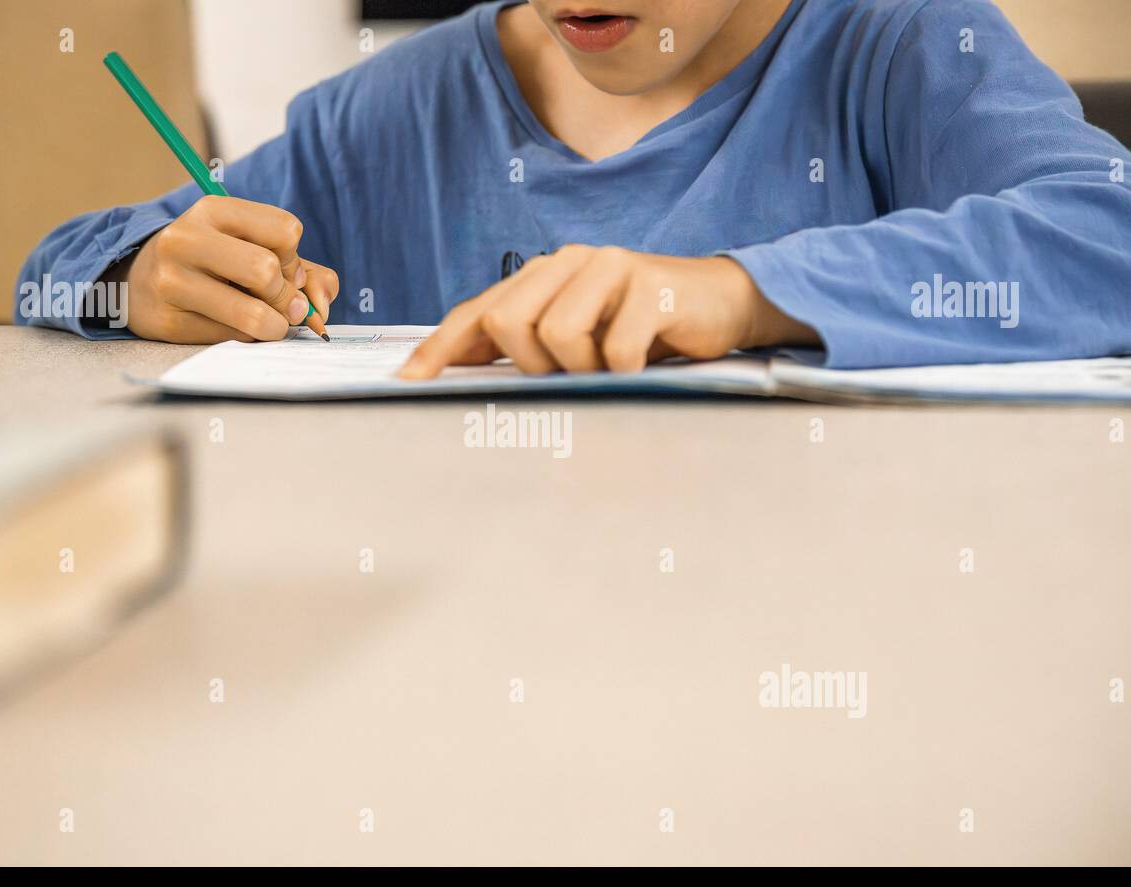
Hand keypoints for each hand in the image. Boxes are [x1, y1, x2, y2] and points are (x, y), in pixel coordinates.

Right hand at [113, 196, 339, 343]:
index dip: (294, 259)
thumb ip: (304, 272)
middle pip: (266, 271)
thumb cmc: (213, 264)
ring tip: (270, 324)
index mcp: (214, 210)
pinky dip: (248, 338)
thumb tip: (320, 308)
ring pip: (253, 314)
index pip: (286, 231)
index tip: (282, 269)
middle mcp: (187, 239)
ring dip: (275, 327)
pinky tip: (234, 327)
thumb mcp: (253, 248)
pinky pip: (233, 339)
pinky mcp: (169, 321)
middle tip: (281, 304)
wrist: (139, 282)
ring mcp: (173, 281)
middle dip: (286, 296)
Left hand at [399, 246, 816, 377]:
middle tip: (572, 373)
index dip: (440, 347)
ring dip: (583, 368)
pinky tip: (644, 363)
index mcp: (546, 275)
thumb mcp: (581, 338)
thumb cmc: (646, 329)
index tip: (408, 381)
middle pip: (508, 320)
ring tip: (614, 365)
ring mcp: (611, 269)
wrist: (722, 305)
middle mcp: (571, 262)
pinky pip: (614, 349)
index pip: (478, 309)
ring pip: (556, 336)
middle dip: (529, 363)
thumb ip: (529, 347)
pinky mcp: (651, 288)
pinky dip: (625, 369)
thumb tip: (464, 375)